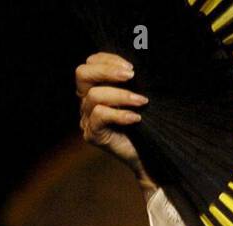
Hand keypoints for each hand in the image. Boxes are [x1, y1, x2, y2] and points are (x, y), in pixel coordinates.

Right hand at [76, 52, 154, 192]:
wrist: (151, 158)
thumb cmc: (148, 126)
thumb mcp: (139, 98)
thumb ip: (132, 83)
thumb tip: (136, 65)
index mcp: (95, 88)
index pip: (89, 64)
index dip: (106, 60)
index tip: (131, 66)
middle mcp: (86, 101)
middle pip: (82, 74)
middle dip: (107, 71)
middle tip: (131, 75)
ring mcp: (87, 118)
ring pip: (94, 96)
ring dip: (120, 95)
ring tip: (142, 101)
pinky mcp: (92, 134)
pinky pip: (99, 117)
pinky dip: (119, 115)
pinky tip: (136, 118)